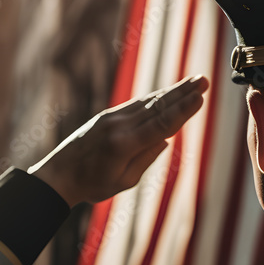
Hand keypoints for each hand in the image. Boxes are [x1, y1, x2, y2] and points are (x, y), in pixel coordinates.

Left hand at [29, 75, 209, 205]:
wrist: (59, 175)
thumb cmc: (92, 185)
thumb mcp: (123, 181)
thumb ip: (146, 159)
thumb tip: (165, 139)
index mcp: (124, 145)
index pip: (160, 125)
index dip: (182, 110)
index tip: (200, 97)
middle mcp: (119, 126)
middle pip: (157, 107)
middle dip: (183, 93)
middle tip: (204, 80)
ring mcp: (112, 118)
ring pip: (148, 102)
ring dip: (173, 91)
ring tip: (193, 81)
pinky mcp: (108, 116)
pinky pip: (137, 104)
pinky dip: (156, 97)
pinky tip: (169, 92)